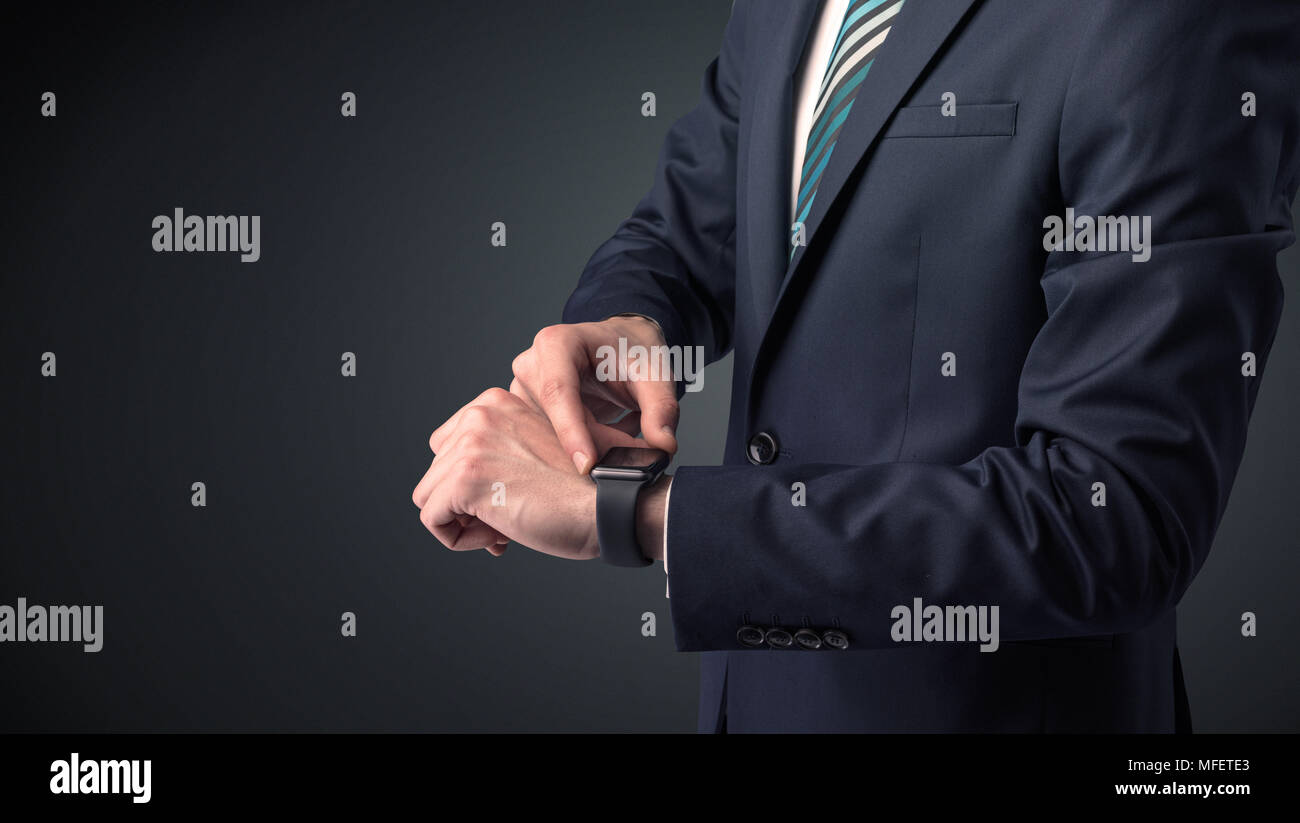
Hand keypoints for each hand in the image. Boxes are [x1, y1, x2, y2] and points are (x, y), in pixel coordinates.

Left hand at [412, 388, 636, 558]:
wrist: (611, 503)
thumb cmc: (589, 485)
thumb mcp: (541, 448)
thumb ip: (504, 450)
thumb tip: (461, 489)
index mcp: (496, 403)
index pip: (448, 446)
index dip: (472, 481)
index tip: (506, 496)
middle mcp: (478, 415)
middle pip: (436, 471)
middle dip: (466, 502)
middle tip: (506, 517)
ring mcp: (469, 445)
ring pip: (429, 496)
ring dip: (464, 521)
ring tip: (504, 528)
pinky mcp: (465, 479)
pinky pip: (431, 519)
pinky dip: (459, 539)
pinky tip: (499, 537)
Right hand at [510, 315, 679, 474]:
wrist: (624, 343)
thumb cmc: (633, 350)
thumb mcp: (655, 373)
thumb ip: (662, 408)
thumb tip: (662, 446)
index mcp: (557, 344)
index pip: (558, 392)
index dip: (571, 431)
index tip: (587, 464)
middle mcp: (532, 366)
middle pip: (555, 421)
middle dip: (596, 444)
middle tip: (636, 449)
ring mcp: (526, 392)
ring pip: (553, 437)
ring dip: (594, 446)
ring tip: (627, 430)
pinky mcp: (530, 414)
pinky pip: (554, 443)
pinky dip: (587, 447)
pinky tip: (612, 432)